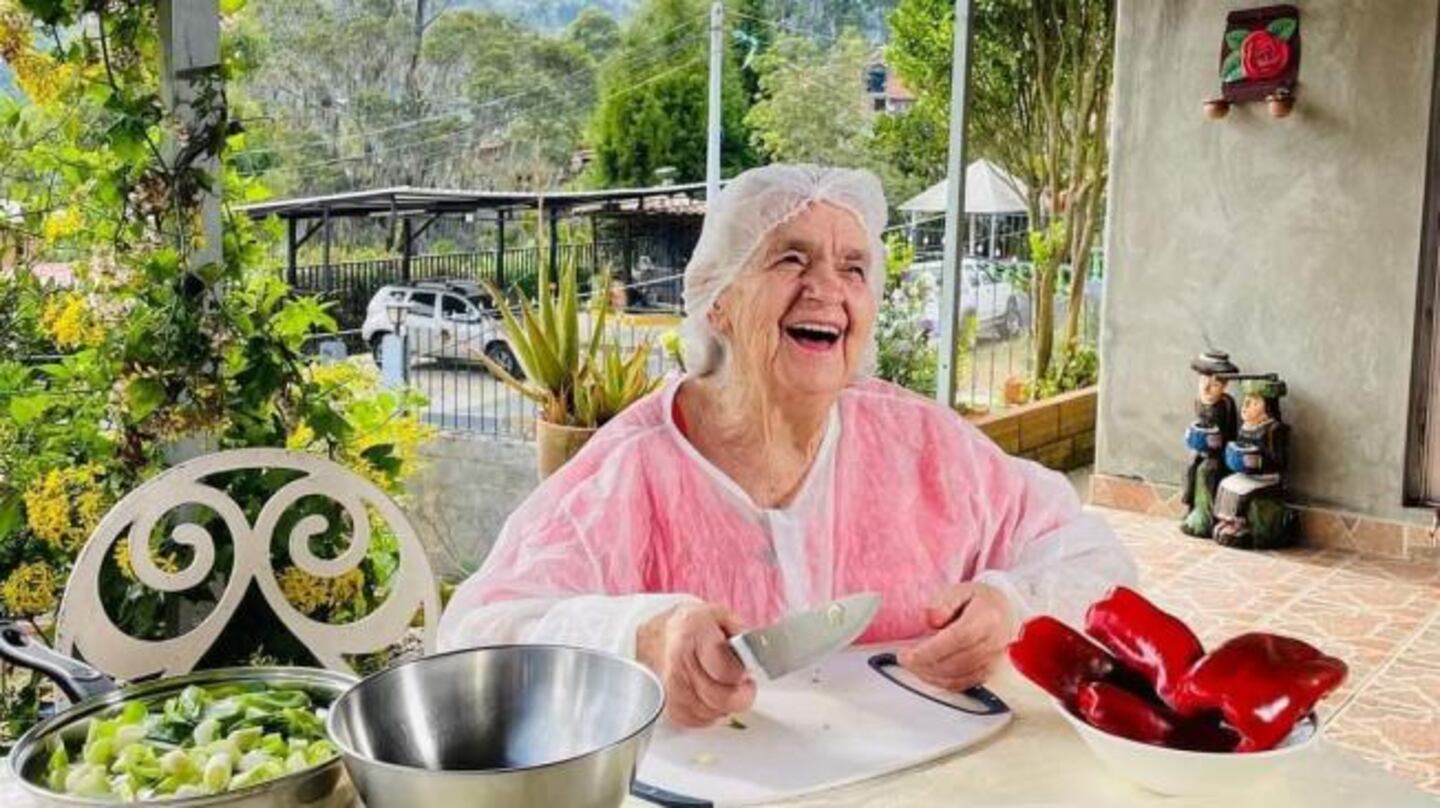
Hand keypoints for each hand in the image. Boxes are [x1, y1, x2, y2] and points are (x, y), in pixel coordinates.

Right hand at [636, 603, 756, 727]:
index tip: (746, 670)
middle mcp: (679, 664)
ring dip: (726, 705)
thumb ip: (742, 633)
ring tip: (724, 686)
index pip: (727, 670)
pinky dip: (711, 713)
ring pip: (713, 714)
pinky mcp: (669, 707)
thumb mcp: (720, 616)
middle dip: (741, 695)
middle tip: (744, 685)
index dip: (742, 674)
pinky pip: (700, 722)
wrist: (659, 637)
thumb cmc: (692, 627)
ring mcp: (671, 688)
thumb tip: (760, 651)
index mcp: (694, 635)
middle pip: (722, 699)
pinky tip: (710, 696)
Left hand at [899, 582, 1013, 691]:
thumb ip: (944, 602)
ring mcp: (993, 660)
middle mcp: (994, 642)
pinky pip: (963, 684)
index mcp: (987, 618)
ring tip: (912, 665)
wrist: (1004, 612)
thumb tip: (931, 619)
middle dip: (925, 665)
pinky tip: (927, 673)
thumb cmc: (979, 601)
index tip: (909, 655)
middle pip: (957, 662)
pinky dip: (941, 682)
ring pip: (959, 677)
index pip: (959, 638)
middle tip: (905, 659)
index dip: (932, 650)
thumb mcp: (959, 590)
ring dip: (931, 675)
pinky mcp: (988, 673)